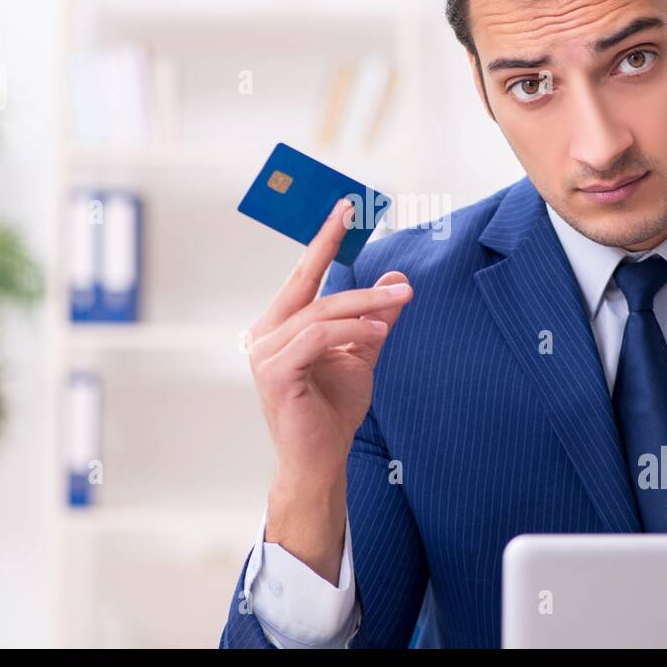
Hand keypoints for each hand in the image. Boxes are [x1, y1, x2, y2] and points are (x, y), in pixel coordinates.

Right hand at [247, 197, 412, 492]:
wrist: (321, 460)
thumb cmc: (333, 410)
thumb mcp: (362, 352)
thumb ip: (375, 316)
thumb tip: (398, 278)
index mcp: (280, 325)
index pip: (303, 275)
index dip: (322, 239)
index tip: (344, 207)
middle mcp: (265, 334)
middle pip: (309, 286)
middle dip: (337, 252)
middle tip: (363, 223)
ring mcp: (264, 353)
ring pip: (320, 312)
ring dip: (365, 302)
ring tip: (402, 300)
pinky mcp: (274, 372)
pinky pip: (317, 338)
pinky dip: (350, 329)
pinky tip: (376, 330)